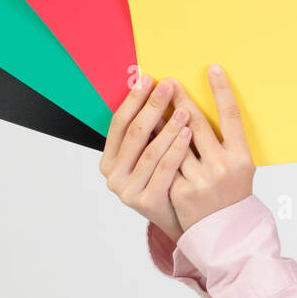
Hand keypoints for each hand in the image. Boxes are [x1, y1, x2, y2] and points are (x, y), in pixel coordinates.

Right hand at [100, 74, 200, 242]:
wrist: (178, 219)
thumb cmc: (165, 179)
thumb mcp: (149, 155)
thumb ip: (147, 131)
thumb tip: (152, 87)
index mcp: (109, 160)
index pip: (119, 123)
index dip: (133, 99)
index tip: (148, 78)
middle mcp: (112, 176)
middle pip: (134, 133)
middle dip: (152, 106)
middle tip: (168, 85)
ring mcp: (127, 191)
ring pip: (150, 151)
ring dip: (167, 126)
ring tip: (184, 108)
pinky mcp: (146, 203)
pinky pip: (164, 169)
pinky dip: (176, 149)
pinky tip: (187, 133)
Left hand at [164, 65, 255, 234]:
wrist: (225, 230)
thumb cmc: (232, 191)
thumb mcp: (239, 166)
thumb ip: (223, 142)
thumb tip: (194, 110)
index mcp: (242, 157)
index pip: (232, 116)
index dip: (223, 90)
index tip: (213, 67)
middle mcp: (223, 167)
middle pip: (198, 123)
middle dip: (182, 98)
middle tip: (170, 80)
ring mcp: (202, 180)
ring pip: (176, 141)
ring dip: (162, 117)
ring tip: (154, 98)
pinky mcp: (182, 192)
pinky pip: (165, 162)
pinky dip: (155, 144)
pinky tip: (146, 129)